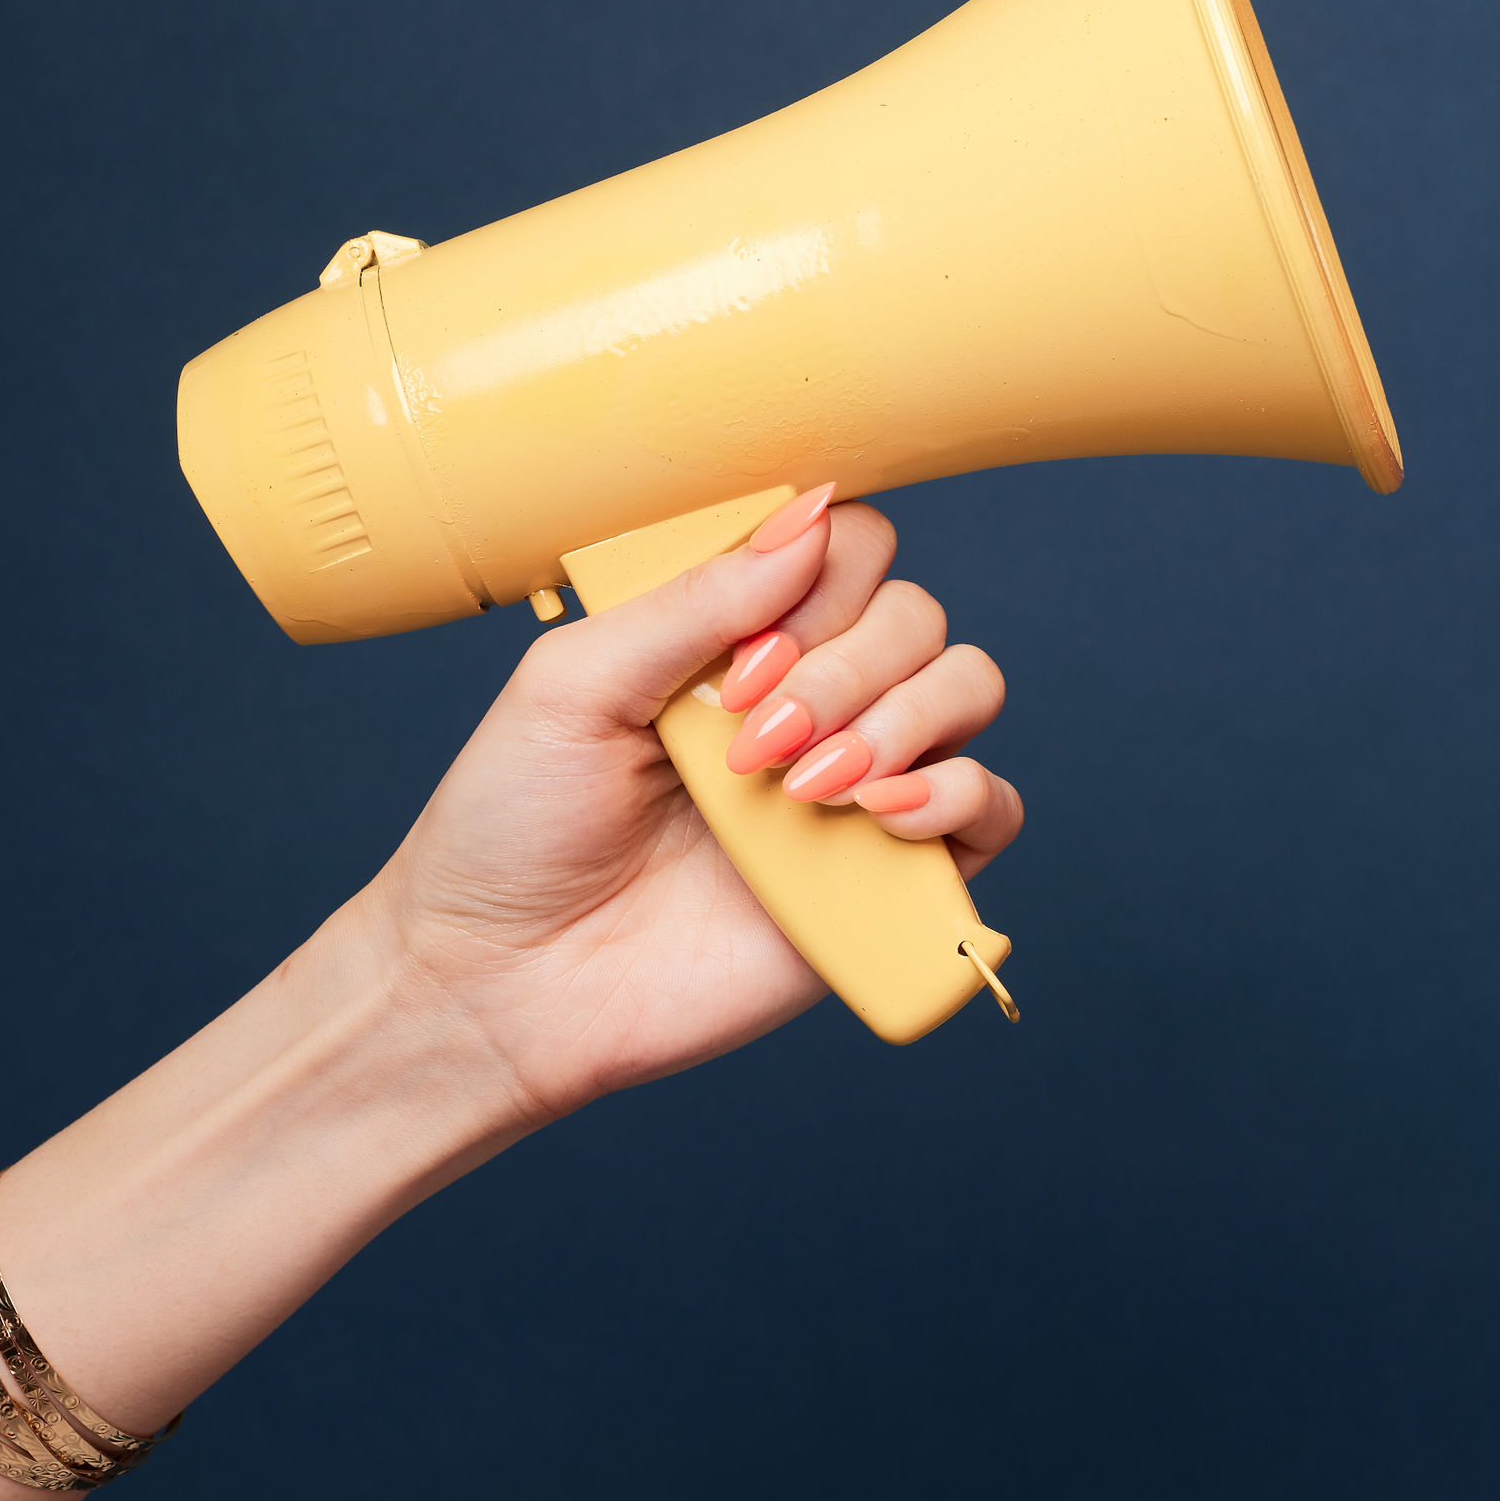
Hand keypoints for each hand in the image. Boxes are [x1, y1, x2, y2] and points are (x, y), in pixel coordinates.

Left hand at [353, 490, 1024, 1119]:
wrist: (506, 986)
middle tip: (755, 740)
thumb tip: (811, 515)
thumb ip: (695, 599)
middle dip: (847, 667)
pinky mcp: (891, 876)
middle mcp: (812, 697)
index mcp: (738, 637)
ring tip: (805, 787)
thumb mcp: (574, 685)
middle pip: (913, 613)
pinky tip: (877, 817)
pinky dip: (957, 794)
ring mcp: (858, 783)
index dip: (819, 582)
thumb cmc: (513, 828)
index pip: (846, 548)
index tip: (742, 658)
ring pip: (968, 686)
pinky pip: (993, 806)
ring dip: (903, 719)